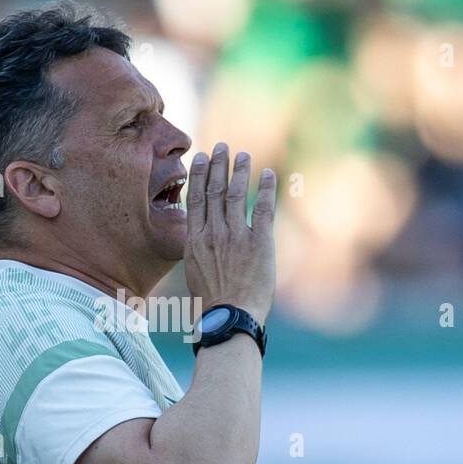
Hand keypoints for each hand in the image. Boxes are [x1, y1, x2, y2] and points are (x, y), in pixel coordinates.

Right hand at [184, 143, 276, 327]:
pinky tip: (268, 174)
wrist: (230, 316)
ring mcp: (236, 236)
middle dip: (218, 165)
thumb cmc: (213, 301)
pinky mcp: (259, 242)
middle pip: (214, 190)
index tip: (200, 158)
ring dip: (240, 171)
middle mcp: (213, 233)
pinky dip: (266, 188)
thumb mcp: (195, 272)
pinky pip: (262, 208)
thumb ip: (199, 249)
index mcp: (194, 240)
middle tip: (221, 147)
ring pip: (236, 194)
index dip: (198, 175)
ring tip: (243, 155)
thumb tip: (201, 239)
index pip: (195, 199)